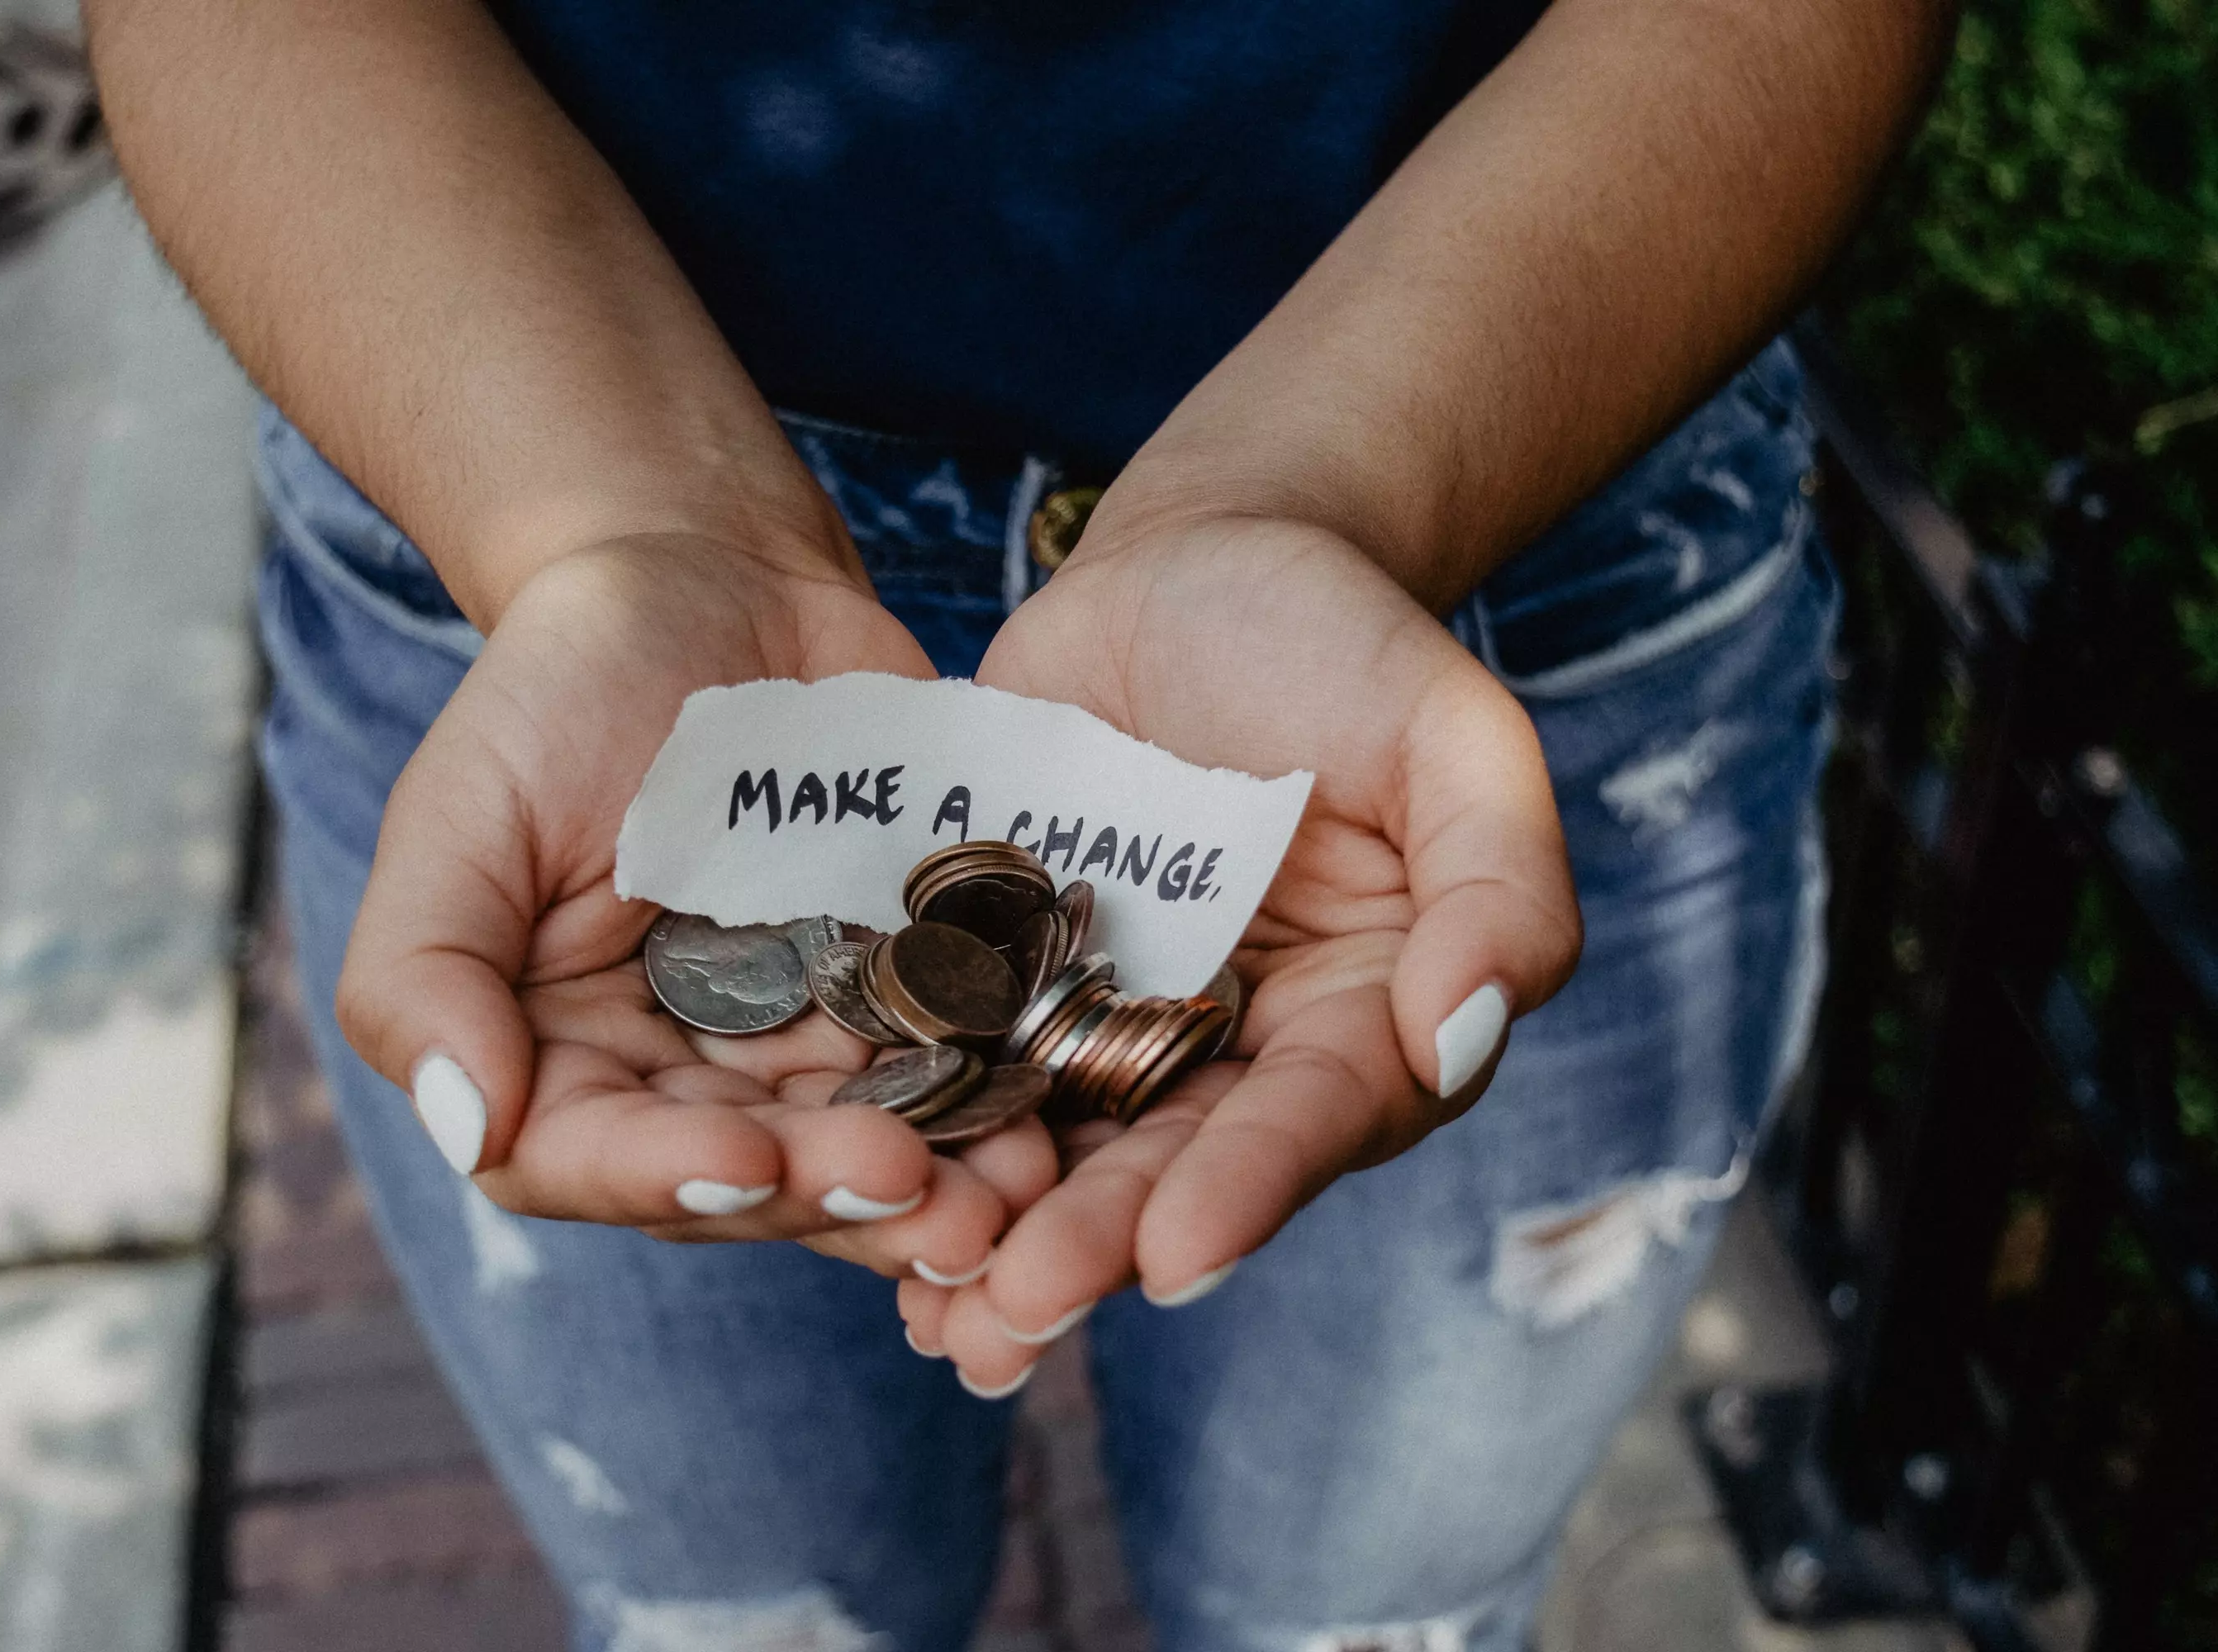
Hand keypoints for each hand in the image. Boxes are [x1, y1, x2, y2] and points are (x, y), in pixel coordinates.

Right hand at [335, 534, 1055, 1276]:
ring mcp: (801, 1042)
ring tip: (1012, 1193)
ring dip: (940, 1187)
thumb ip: (423, 974)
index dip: (669, 1179)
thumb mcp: (461, 811)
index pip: (590, 1161)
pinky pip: (954, 1066)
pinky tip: (1055, 1120)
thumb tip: (468, 1126)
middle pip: (749, 1179)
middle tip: (924, 1196)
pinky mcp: (904, 991)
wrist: (711, 577)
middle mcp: (680, 1077)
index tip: (752, 1163)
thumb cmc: (560, 687)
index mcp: (556, 1057)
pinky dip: (999, 1100)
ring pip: (863, 1148)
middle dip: (834, 1196)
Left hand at [906, 515, 1581, 1389]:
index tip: (1177, 1254)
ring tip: (935, 1312)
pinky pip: (960, 1065)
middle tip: (1018, 1308)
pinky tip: (853, 1199)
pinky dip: (917, 1132)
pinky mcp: (1006, 976)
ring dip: (998, 1232)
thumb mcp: (1454, 735)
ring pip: (1059, 1146)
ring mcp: (1112, 1018)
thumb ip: (1498, 885)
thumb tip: (1463, 1035)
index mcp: (1362, 1017)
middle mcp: (1237, 1049)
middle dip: (1097, 1242)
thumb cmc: (1346, 641)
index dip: (1250, 1186)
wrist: (1198, 562)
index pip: (1314, 1117)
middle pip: (1173, 1163)